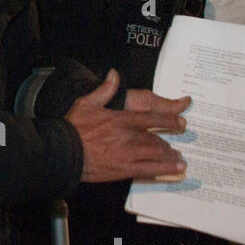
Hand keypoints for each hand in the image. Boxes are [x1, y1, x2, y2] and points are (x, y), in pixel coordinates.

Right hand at [67, 70, 189, 182]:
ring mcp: (128, 154)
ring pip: (156, 154)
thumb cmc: (73, 128)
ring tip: (178, 159)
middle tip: (175, 145)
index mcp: (121, 119)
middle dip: (168, 143)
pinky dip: (165, 169)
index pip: (152, 118)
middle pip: (156, 139)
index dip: (169, 121)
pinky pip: (150, 170)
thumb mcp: (87, 103)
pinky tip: (175, 170)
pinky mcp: (124, 169)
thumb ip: (105, 89)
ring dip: (169, 156)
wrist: (64, 152)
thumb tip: (114, 74)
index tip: (180, 123)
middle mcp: (128, 136)